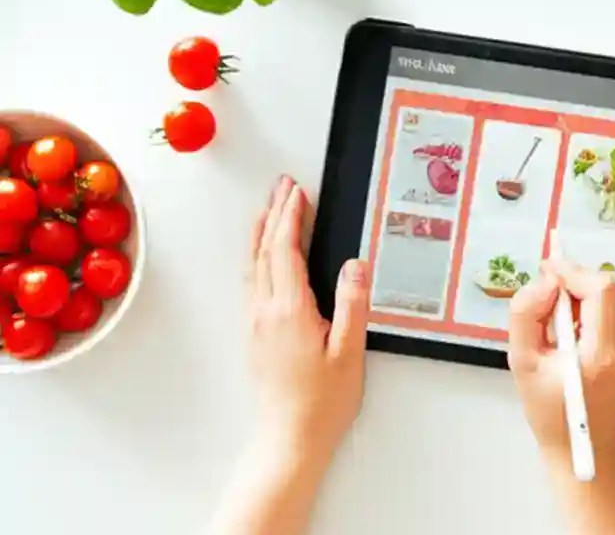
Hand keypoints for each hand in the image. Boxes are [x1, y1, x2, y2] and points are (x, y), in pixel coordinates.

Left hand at [247, 176, 370, 457]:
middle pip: (265, 250)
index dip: (291, 217)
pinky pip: (251, 281)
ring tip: (267, 208)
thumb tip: (355, 264)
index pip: (286, 250)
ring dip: (260, 231)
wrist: (289, 437)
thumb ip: (352, 304)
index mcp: (289, 309)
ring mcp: (256, 322)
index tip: (298, 192)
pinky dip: (257, 256)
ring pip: (253, 264)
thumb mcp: (349, 352)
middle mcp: (265, 310)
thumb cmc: (322, 401)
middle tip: (283, 186)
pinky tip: (262, 255)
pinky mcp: (254, 334)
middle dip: (274, 214)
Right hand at [508, 259, 614, 454]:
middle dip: (577, 279)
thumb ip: (526, 315)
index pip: (600, 290)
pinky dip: (595, 306)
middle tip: (547, 291)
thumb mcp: (522, 363)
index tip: (547, 269)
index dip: (573, 271)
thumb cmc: (549, 411)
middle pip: (611, 287)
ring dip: (585, 292)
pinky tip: (574, 327)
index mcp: (603, 354)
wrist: (585, 447)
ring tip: (558, 314)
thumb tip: (546, 280)